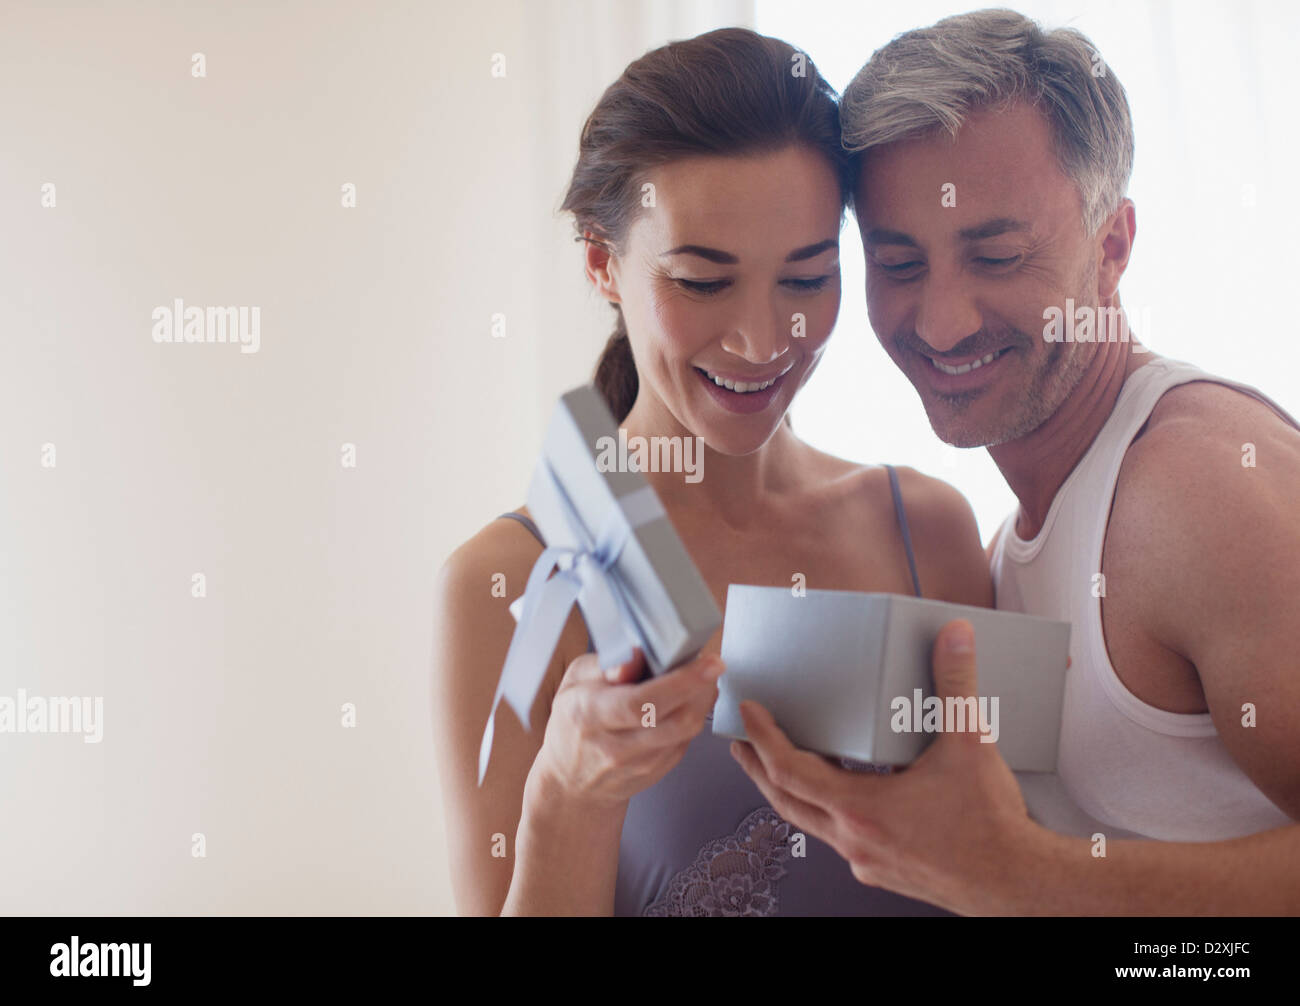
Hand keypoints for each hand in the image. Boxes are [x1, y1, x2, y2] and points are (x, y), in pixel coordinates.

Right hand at [531, 647, 724, 810]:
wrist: (573, 780)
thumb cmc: (573, 723)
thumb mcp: (576, 681)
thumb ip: (607, 664)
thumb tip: (637, 653)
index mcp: (590, 715)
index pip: (640, 703)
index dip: (680, 683)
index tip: (706, 663)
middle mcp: (615, 745)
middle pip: (675, 720)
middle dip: (703, 688)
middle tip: (712, 664)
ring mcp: (640, 764)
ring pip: (687, 730)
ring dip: (703, 700)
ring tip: (701, 678)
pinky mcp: (658, 770)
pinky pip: (687, 740)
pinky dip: (694, 715)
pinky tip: (688, 699)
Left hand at [729, 619, 1036, 914]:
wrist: (1017, 883)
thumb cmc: (990, 826)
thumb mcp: (970, 744)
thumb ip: (955, 684)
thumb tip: (953, 639)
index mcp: (861, 808)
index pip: (789, 769)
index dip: (763, 738)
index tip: (748, 714)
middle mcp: (854, 839)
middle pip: (785, 800)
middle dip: (757, 767)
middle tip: (741, 742)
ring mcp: (867, 859)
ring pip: (810, 822)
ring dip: (790, 791)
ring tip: (782, 764)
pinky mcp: (884, 869)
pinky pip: (840, 837)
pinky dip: (827, 812)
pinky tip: (841, 796)